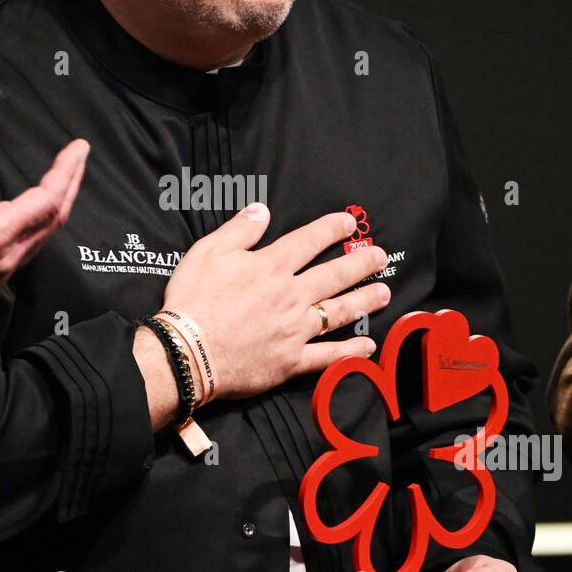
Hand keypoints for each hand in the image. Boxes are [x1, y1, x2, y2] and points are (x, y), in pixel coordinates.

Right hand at [0, 122, 87, 319]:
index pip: (47, 199)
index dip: (66, 171)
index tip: (78, 147)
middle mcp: (5, 257)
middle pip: (55, 218)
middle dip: (71, 183)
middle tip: (79, 155)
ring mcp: (1, 272)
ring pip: (45, 235)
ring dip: (59, 203)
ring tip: (65, 177)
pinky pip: (31, 247)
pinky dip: (43, 222)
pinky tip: (38, 208)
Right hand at [152, 202, 390, 403]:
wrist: (187, 352)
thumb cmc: (193, 299)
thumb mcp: (208, 252)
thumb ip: (239, 230)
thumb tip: (262, 210)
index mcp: (271, 266)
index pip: (309, 241)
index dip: (332, 229)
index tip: (350, 223)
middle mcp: (291, 295)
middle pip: (335, 275)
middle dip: (362, 262)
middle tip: (380, 256)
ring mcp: (295, 329)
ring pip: (340, 312)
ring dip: (365, 300)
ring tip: (384, 292)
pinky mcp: (291, 361)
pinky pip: (328, 355)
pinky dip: (350, 351)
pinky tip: (367, 346)